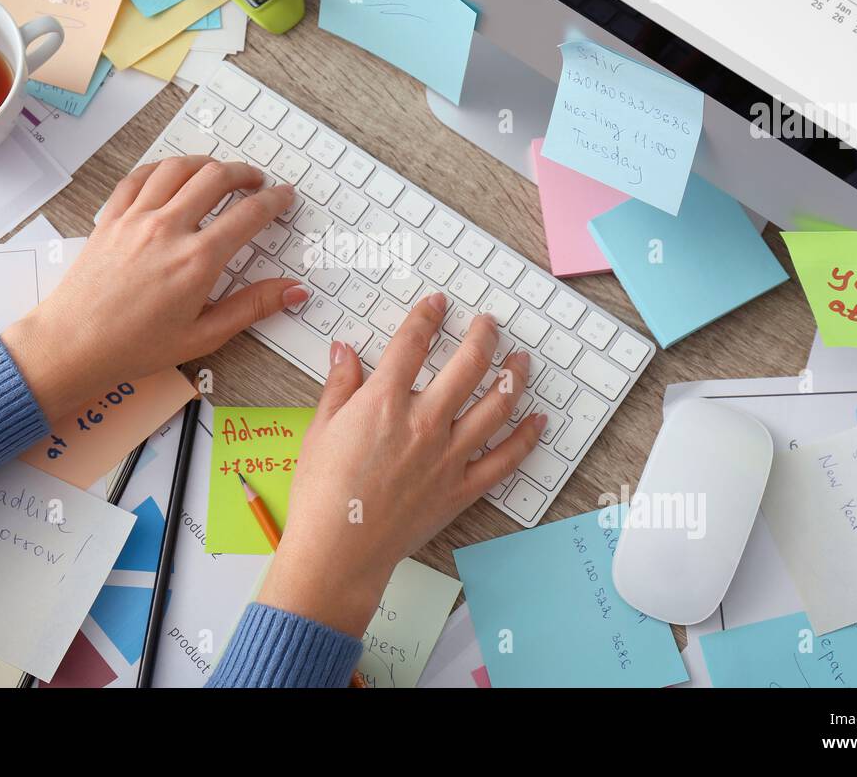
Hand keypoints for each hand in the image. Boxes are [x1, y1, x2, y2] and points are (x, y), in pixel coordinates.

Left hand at [2, 156, 308, 419]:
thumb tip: (291, 291)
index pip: (248, 215)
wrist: (73, 346)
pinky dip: (161, 168)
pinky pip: (139, 177)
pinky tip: (170, 174)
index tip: (283, 197)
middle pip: (216, 178)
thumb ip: (252, 307)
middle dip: (244, 173)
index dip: (274, 201)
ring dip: (205, 163)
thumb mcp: (204, 335)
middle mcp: (167, 230)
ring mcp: (136, 219)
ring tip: (218, 171)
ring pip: (178, 168)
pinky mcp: (111, 219)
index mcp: (196, 261)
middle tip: (256, 181)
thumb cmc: (133, 347)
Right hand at [257, 292, 545, 636]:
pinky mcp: (461, 488)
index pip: (412, 343)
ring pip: (496, 405)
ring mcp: (448, 456)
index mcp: (384, 402)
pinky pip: (505, 459)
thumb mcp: (320, 429)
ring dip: (513, 376)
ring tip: (520, 360)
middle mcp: (424, 422)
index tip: (437, 304)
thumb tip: (344, 352)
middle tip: (488, 323)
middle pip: (468, 365)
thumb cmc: (321, 495)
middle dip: (483, 335)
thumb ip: (339, 386)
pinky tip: (536, 420)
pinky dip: (525, 437)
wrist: (338, 551)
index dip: (427, 316)